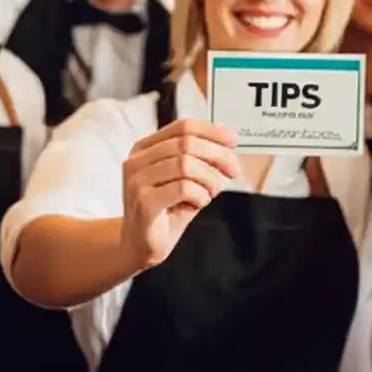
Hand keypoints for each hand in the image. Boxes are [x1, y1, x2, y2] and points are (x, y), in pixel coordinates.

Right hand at [121, 119, 238, 268]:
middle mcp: (137, 161)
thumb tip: (228, 145)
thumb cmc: (167, 210)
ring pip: (185, 164)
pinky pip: (183, 188)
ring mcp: (137, 181)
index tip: (234, 141)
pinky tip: (199, 202)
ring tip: (212, 192)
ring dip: (209, 179)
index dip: (212, 131)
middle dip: (217, 156)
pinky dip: (200, 195)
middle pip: (186, 144)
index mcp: (145, 148)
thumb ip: (199, 160)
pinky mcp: (144, 202)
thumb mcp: (185, 179)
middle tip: (234, 170)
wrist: (141, 245)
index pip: (182, 126)